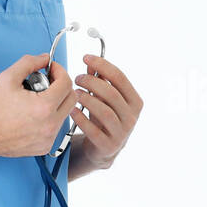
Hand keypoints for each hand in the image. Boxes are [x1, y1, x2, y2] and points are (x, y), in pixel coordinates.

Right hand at [0, 52, 77, 158]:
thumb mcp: (8, 77)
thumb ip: (28, 62)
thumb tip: (44, 58)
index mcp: (44, 107)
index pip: (66, 83)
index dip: (60, 71)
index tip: (51, 68)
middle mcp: (50, 124)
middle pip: (72, 99)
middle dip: (62, 86)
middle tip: (48, 82)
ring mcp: (49, 138)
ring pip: (64, 114)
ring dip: (56, 103)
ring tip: (36, 100)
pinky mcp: (45, 146)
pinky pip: (56, 128)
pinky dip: (50, 119)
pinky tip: (34, 115)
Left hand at [70, 55, 143, 169]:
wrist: (104, 149)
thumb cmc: (104, 119)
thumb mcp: (104, 99)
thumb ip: (100, 81)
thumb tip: (90, 64)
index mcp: (135, 101)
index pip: (120, 78)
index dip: (102, 65)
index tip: (86, 58)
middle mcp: (131, 117)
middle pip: (112, 94)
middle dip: (92, 82)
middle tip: (77, 78)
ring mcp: (121, 133)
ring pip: (104, 112)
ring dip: (87, 99)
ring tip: (75, 93)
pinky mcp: (108, 146)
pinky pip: (93, 130)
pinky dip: (81, 118)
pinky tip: (71, 110)